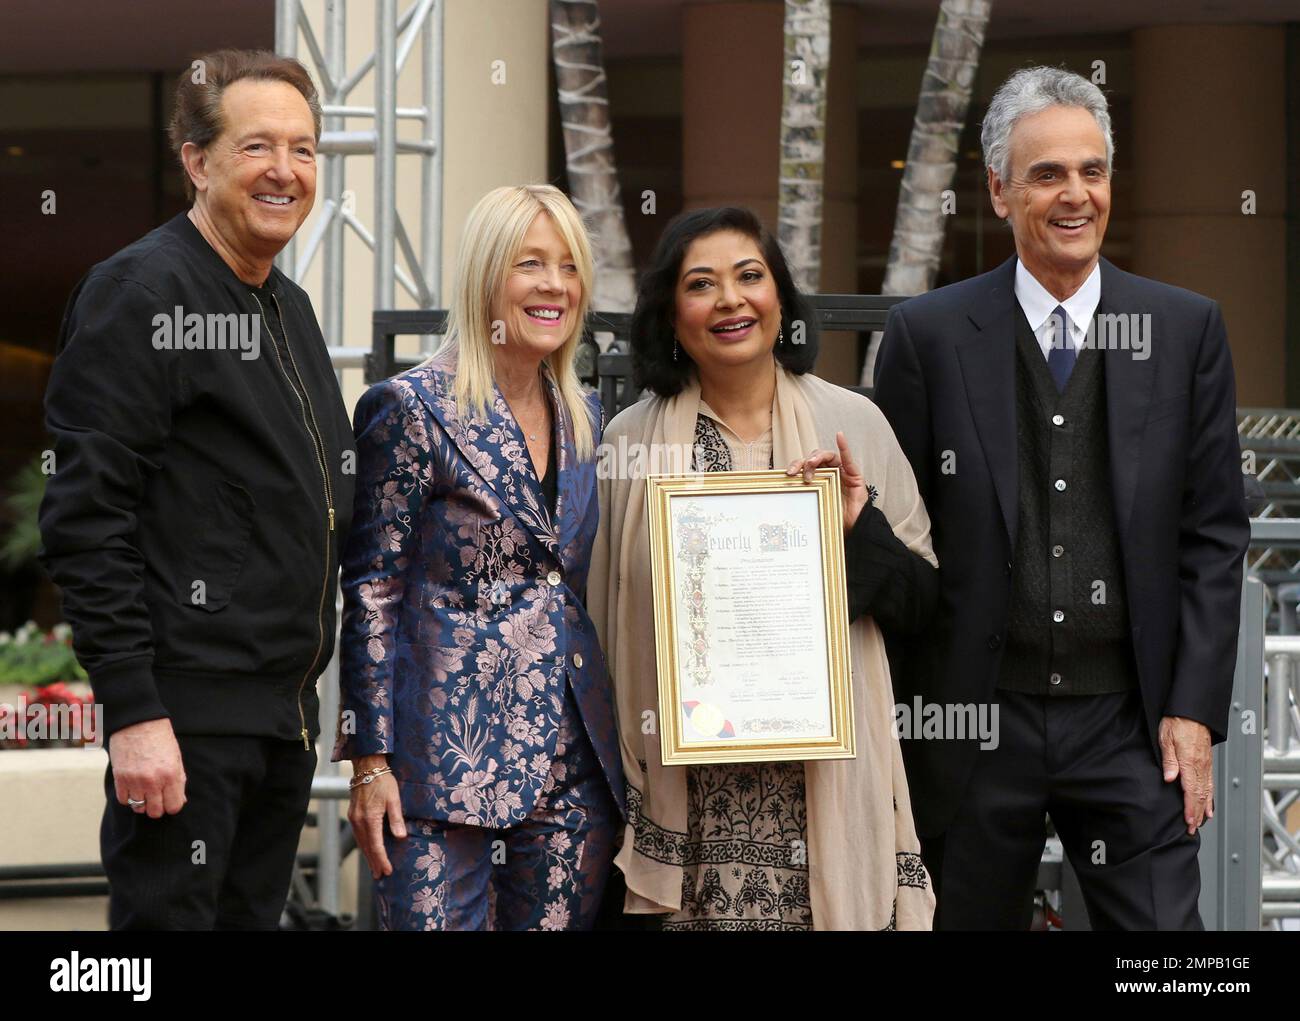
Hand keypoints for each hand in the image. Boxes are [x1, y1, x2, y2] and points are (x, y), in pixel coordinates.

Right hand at [107, 718, 186, 818]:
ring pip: (138, 808)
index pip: (174, 806)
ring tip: (144, 790)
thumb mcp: (176, 757)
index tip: (169, 800)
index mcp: (171, 774)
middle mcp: (153, 781)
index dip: (172, 805)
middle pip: (155, 812)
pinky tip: (133, 787)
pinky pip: (124, 800)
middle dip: (157, 807)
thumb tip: (180, 801)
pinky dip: (129, 797)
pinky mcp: (120, 778)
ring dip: (142, 802)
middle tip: (157, 797)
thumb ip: (179, 780)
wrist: (138, 722)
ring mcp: (135, 781)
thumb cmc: (160, 738)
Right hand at [348, 755, 405, 878]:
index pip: (376, 845)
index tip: (387, 870)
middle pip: (366, 847)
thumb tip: (400, 837)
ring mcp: (354, 818)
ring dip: (367, 855)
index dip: (381, 859)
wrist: (367, 767)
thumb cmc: (383, 781)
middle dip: (374, 862)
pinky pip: (358, 835)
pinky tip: (368, 849)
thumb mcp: (394, 798)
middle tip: (380, 875)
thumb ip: (396, 819)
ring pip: (360, 842)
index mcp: (370, 818)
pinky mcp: (353, 814)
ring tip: (374, 867)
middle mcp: (359, 821)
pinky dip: (364, 845)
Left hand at [786, 431, 869, 531]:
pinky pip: (847, 457)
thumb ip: (801, 501)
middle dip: (804, 463)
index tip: (787, 473)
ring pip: (827, 456)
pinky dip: (843, 446)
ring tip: (811, 463)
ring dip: (817, 457)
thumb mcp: (813, 507)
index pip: (804, 467)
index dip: (795, 466)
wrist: (854, 526)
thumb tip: (780, 507)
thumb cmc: (834, 516)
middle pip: (813, 459)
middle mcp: (828, 472)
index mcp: (817, 479)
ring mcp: (841, 471)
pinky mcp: (853, 473)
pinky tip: (839, 436)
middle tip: (797, 472)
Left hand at [1158, 715, 1213, 834]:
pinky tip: (1208, 805)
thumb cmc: (1177, 722)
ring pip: (1207, 791)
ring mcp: (1205, 764)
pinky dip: (1209, 797)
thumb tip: (1170, 779)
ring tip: (1201, 822)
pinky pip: (1210, 783)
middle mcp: (1200, 765)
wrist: (1192, 711)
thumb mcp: (1166, 739)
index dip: (1189, 809)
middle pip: (1200, 795)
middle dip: (1196, 814)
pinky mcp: (1207, 762)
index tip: (1189, 823)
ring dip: (1203, 808)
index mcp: (1189, 762)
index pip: (1190, 791)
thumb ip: (1169, 760)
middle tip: (1193, 829)